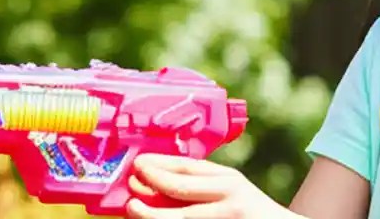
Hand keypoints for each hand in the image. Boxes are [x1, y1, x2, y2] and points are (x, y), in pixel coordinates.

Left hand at [125, 154, 297, 218]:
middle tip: (130, 193)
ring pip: (179, 218)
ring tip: (134, 210)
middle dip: (150, 189)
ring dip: (150, 215)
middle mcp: (228, 198)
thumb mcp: (230, 188)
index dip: (158, 166)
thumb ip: (202, 182)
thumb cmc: (249, 210)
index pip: (188, 168)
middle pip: (180, 191)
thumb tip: (155, 179)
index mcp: (229, 180)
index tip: (138, 166)